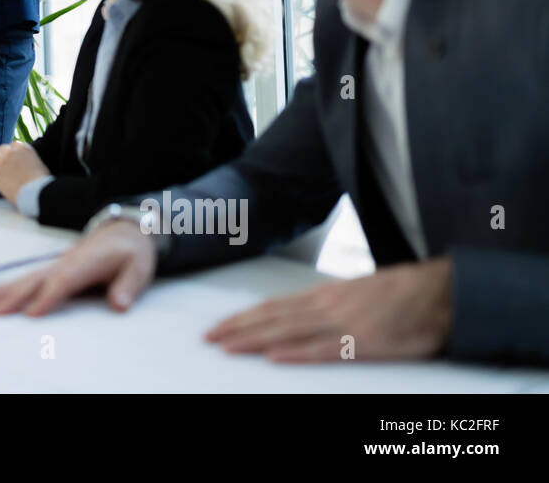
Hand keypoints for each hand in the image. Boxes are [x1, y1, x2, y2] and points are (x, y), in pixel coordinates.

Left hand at [0, 142, 49, 204]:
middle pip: (1, 148)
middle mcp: (12, 153)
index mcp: (24, 149)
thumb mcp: (40, 165)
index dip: (11, 151)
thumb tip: (30, 164)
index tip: (11, 156)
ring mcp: (2, 163)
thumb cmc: (41, 182)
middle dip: (0, 153)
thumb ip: (31, 160)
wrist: (36, 192)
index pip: (14, 145)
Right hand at [0, 219, 156, 315]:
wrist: (125, 229)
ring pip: (30, 277)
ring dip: (8, 290)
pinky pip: (31, 276)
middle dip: (16, 295)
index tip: (31, 315)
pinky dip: (11, 284)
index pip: (64, 281)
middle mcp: (67, 261)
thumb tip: (120, 305)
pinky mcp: (55, 266)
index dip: (47, 297)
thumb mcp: (140, 268)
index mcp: (87, 262)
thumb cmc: (132, 252)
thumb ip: (129, 286)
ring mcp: (59, 262)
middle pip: (38, 279)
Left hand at [203, 257, 453, 362]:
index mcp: (324, 295)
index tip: (218, 327)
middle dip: (238, 329)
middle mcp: (326, 306)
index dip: (243, 317)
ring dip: (255, 339)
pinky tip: (276, 357)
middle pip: (272, 318)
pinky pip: (326, 349)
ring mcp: (344, 323)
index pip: (273, 306)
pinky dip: (298, 353)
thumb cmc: (400, 294)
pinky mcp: (365, 341)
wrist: (439, 292)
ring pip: (289, 331)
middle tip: (208, 339)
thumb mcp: (355, 292)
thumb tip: (300, 311)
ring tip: (227, 346)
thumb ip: (327, 303)